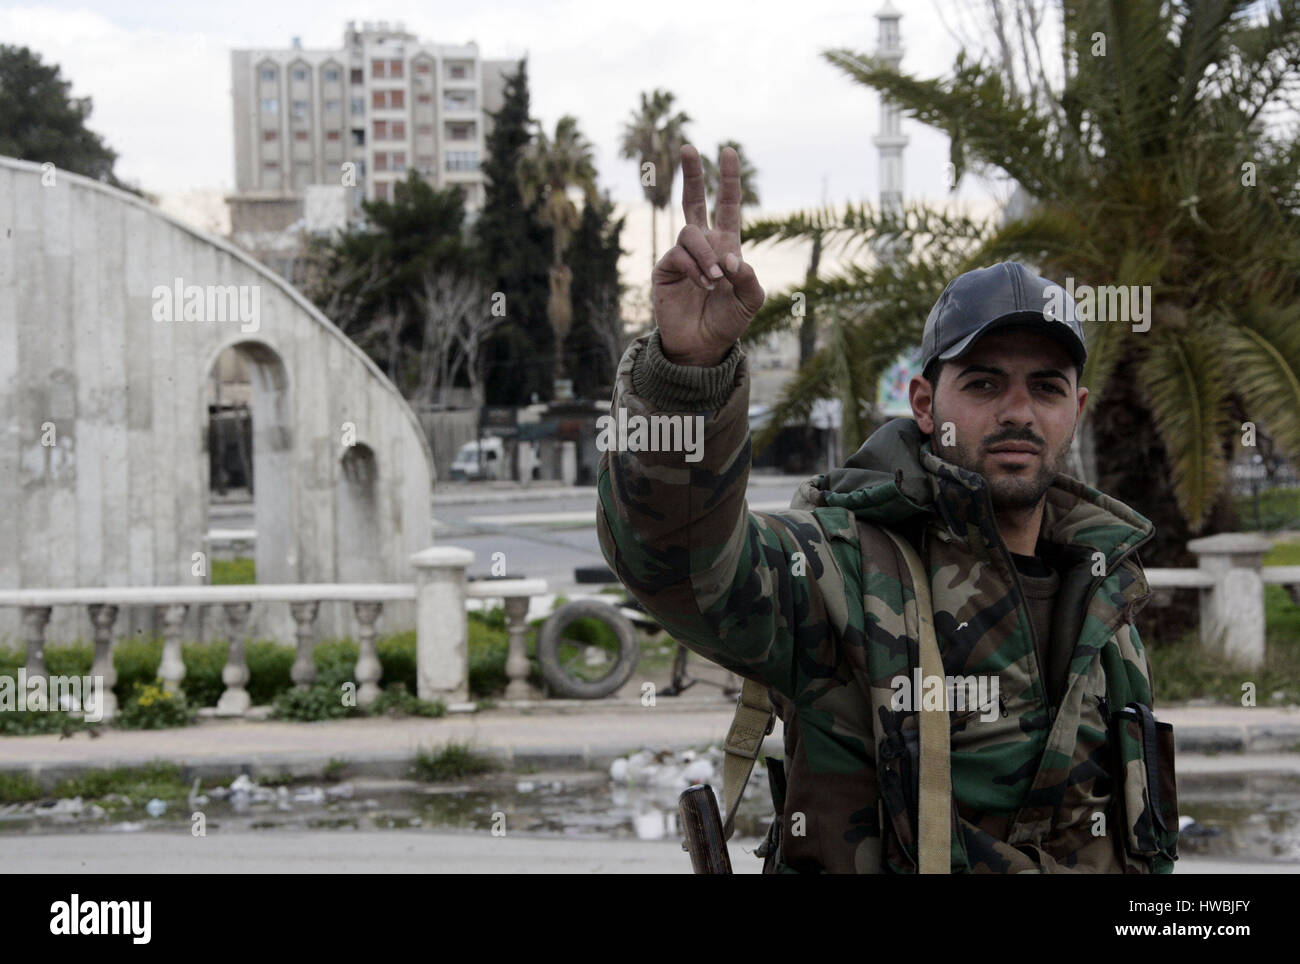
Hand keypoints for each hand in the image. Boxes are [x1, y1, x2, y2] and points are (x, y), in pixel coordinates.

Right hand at [652, 144, 764, 365]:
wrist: (703, 346)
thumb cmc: (728, 321)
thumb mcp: (751, 300)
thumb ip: (749, 278)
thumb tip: (731, 258)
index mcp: (726, 245)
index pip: (727, 205)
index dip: (728, 180)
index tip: (728, 151)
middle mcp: (702, 245)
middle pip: (694, 200)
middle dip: (692, 173)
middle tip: (689, 147)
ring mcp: (681, 255)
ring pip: (690, 233)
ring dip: (706, 254)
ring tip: (715, 279)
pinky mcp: (665, 269)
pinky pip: (679, 256)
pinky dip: (696, 269)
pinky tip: (704, 285)